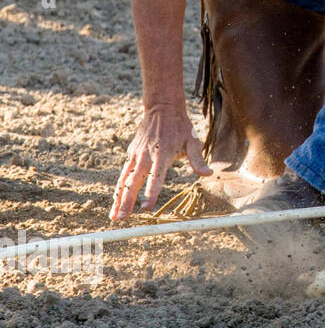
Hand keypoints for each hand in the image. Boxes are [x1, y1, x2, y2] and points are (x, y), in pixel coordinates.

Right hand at [110, 103, 210, 219]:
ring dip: (118, 198)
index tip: (146, 207)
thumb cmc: (181, 127)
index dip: (151, 193)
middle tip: (122, 218)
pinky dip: (118, 187)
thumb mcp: (193, 142)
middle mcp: (146, 156)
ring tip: (114, 215)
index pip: (155, 178)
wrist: (162, 109)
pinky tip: (116, 199)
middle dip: (127, 201)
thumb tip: (207, 174)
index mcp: (162, 154)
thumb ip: (197, 160)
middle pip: (133, 182)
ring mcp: (136, 155)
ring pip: (124, 180)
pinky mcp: (131, 154)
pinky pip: (123, 173)